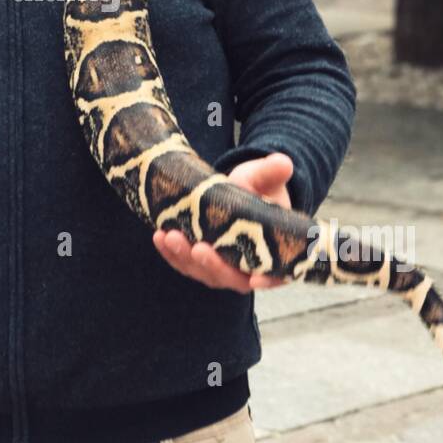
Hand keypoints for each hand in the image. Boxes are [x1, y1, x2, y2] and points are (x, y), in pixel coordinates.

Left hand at [151, 152, 295, 293]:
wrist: (236, 191)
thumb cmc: (258, 189)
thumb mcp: (264, 180)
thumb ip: (271, 174)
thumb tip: (284, 162)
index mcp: (272, 252)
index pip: (274, 275)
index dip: (267, 280)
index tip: (253, 280)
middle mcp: (246, 267)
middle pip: (231, 278)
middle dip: (212, 266)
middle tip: (198, 249)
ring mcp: (221, 267)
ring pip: (203, 272)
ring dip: (185, 258)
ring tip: (169, 237)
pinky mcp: (199, 261)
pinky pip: (184, 262)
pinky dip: (171, 253)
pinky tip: (159, 237)